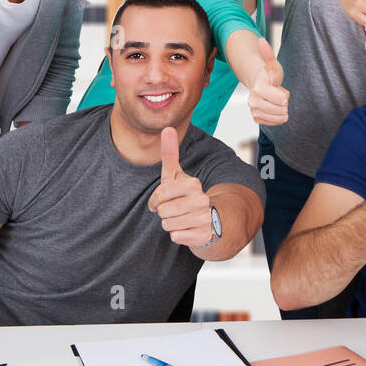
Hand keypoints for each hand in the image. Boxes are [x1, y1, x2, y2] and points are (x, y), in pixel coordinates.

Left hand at [147, 127, 214, 247]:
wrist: (209, 220)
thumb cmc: (185, 196)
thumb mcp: (175, 175)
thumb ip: (170, 153)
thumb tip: (168, 128)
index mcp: (193, 184)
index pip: (160, 194)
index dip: (157, 200)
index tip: (164, 200)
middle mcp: (202, 200)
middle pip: (163, 211)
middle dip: (164, 214)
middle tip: (174, 211)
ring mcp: (205, 218)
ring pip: (168, 225)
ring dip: (170, 225)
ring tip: (181, 219)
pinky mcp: (204, 235)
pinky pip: (176, 237)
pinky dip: (178, 236)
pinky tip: (187, 230)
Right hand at [247, 38, 289, 125]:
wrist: (259, 83)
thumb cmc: (268, 74)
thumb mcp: (272, 64)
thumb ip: (268, 54)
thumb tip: (261, 41)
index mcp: (259, 88)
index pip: (281, 100)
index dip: (285, 95)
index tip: (281, 89)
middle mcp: (254, 101)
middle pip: (281, 109)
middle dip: (284, 103)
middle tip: (278, 95)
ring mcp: (254, 110)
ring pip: (278, 117)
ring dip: (282, 110)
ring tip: (277, 101)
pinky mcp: (256, 118)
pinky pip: (273, 123)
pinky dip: (277, 117)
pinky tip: (275, 109)